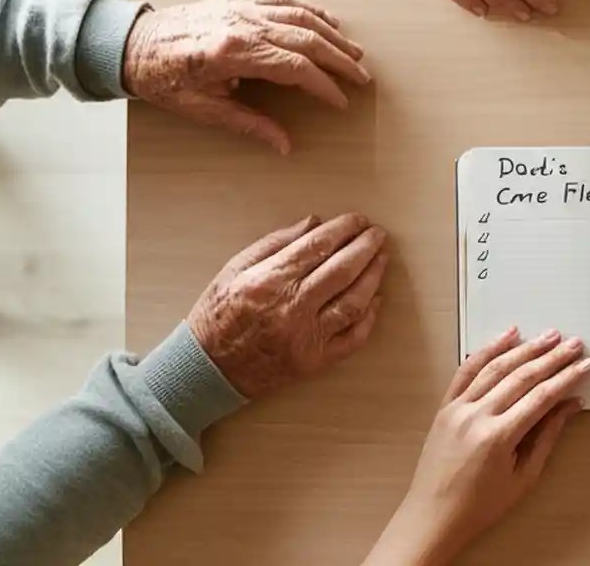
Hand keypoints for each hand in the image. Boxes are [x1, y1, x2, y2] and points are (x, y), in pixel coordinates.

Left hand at [123, 0, 371, 153]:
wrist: (129, 44)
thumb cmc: (162, 79)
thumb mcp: (204, 110)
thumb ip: (250, 125)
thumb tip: (285, 145)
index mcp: (234, 52)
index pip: (296, 67)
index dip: (324, 86)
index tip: (341, 101)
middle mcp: (244, 25)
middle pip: (308, 39)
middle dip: (340, 60)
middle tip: (362, 77)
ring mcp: (242, 8)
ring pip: (301, 17)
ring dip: (333, 35)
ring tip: (355, 52)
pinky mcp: (238, 1)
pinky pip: (283, 1)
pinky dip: (310, 11)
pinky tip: (328, 21)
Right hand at [188, 213, 388, 398]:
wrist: (207, 369)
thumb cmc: (218, 315)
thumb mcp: (235, 269)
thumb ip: (276, 243)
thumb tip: (314, 223)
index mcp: (270, 281)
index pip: (318, 247)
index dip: (344, 229)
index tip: (357, 220)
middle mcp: (292, 308)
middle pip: (342, 271)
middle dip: (366, 247)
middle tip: (378, 234)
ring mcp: (307, 337)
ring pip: (354, 302)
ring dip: (373, 277)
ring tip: (381, 259)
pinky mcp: (315, 361)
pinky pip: (353, 338)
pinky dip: (369, 317)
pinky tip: (375, 299)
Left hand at [362, 327, 589, 565]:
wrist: (433, 516)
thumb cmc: (480, 505)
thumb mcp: (523, 477)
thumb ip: (547, 436)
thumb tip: (571, 406)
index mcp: (498, 437)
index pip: (541, 397)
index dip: (566, 378)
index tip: (584, 365)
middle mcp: (476, 416)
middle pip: (522, 377)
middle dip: (552, 357)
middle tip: (574, 343)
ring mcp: (458, 408)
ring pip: (496, 367)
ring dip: (525, 348)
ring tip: (549, 335)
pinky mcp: (445, 406)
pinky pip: (467, 370)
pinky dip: (487, 350)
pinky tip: (507, 336)